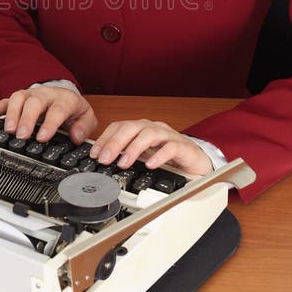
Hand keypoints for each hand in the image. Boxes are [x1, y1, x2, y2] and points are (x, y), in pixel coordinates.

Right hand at [0, 86, 97, 143]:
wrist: (64, 96)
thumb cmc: (73, 110)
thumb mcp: (86, 118)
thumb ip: (84, 127)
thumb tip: (76, 137)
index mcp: (64, 99)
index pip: (58, 109)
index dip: (50, 123)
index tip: (43, 137)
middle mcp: (46, 95)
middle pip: (35, 102)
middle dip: (27, 118)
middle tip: (23, 135)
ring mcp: (30, 95)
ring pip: (19, 98)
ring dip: (12, 113)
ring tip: (9, 130)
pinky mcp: (19, 99)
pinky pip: (5, 101)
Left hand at [89, 119, 212, 175]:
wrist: (197, 162)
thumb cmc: (168, 158)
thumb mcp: (143, 156)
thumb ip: (126, 155)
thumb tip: (103, 161)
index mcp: (142, 129)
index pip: (120, 126)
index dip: (105, 139)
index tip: (94, 154)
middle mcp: (154, 129)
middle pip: (132, 127)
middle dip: (115, 143)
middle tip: (104, 159)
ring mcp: (169, 136)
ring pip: (149, 134)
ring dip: (133, 148)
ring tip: (123, 163)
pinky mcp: (183, 147)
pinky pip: (171, 148)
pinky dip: (159, 155)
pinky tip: (150, 165)